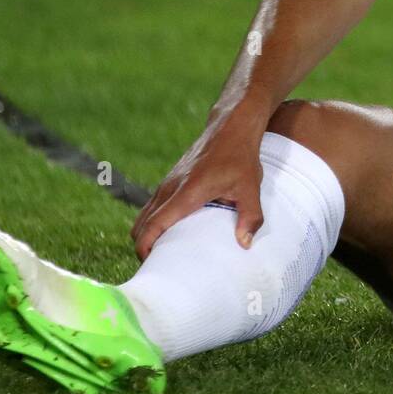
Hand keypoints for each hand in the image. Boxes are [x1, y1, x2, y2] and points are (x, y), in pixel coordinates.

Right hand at [131, 105, 267, 260]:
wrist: (230, 126)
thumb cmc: (240, 156)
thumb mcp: (250, 187)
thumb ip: (249, 217)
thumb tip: (244, 244)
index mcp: (186, 193)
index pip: (154, 224)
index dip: (145, 247)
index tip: (150, 266)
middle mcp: (170, 188)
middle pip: (142, 224)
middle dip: (144, 247)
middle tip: (159, 268)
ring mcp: (169, 182)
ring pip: (146, 214)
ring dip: (148, 233)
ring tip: (165, 254)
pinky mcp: (171, 179)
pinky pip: (154, 205)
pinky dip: (154, 221)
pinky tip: (173, 232)